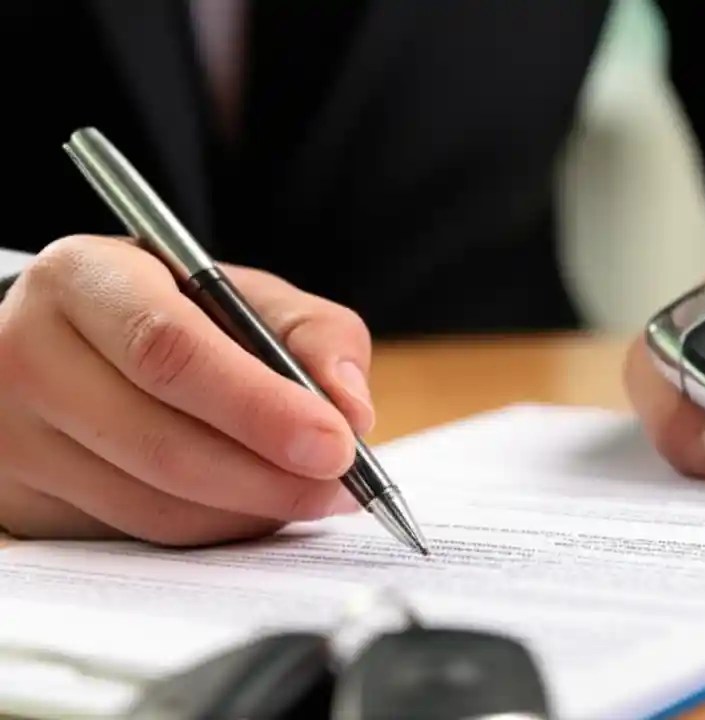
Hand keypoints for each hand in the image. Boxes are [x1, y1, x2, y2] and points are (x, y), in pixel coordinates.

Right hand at [0, 235, 373, 545]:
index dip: (260, 407)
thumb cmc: (169, 312)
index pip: (170, 352)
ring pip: (152, 506)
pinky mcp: (19, 503)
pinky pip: (138, 537)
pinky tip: (254, 505)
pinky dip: (214, 530)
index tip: (336, 443)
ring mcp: (10, 438)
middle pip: (161, 445)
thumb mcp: (241, 294)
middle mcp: (27, 354)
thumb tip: (351, 410)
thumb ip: (312, 335)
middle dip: (270, 478)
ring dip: (250, 512)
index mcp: (83, 280)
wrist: (66, 342)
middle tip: (344, 486)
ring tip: (313, 493)